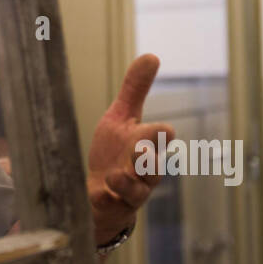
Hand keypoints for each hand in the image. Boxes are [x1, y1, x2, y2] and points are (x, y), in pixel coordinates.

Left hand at [86, 54, 173, 244]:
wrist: (100, 193)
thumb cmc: (114, 152)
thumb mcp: (121, 117)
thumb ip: (135, 89)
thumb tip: (152, 56)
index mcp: (146, 144)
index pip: (161, 137)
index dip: (161, 134)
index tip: (164, 131)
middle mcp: (143, 170)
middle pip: (152, 165)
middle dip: (146, 157)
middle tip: (138, 149)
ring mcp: (129, 191)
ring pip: (138, 190)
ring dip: (126, 180)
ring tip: (114, 174)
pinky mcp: (113, 207)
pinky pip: (112, 206)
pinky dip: (105, 198)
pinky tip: (98, 192)